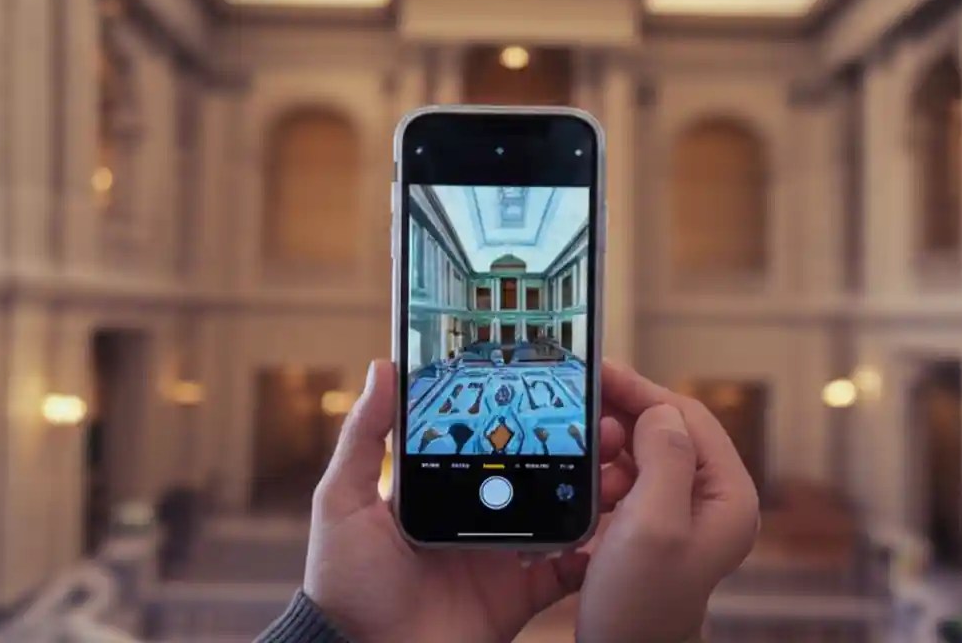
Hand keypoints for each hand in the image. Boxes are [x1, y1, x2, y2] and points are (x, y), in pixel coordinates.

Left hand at [302, 360, 630, 642]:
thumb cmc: (344, 583)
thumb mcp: (344, 502)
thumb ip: (364, 437)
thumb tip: (382, 367)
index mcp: (440, 488)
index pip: (486, 440)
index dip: (520, 414)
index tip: (553, 384)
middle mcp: (475, 516)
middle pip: (533, 472)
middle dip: (570, 447)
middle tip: (603, 424)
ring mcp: (500, 556)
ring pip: (558, 514)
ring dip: (590, 490)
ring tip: (617, 465)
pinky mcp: (519, 595)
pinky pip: (565, 571)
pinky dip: (591, 554)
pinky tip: (610, 529)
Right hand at [577, 362, 760, 642]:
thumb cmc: (641, 606)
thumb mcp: (653, 524)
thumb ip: (665, 458)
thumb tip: (660, 410)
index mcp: (728, 496)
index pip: (689, 418)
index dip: (644, 391)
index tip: (602, 372)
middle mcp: (713, 501)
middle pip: (667, 431)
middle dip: (624, 416)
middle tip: (581, 406)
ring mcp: (684, 515)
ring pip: (645, 453)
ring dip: (612, 447)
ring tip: (582, 454)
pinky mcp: (655, 529)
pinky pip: (631, 481)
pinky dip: (606, 473)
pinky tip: (585, 483)